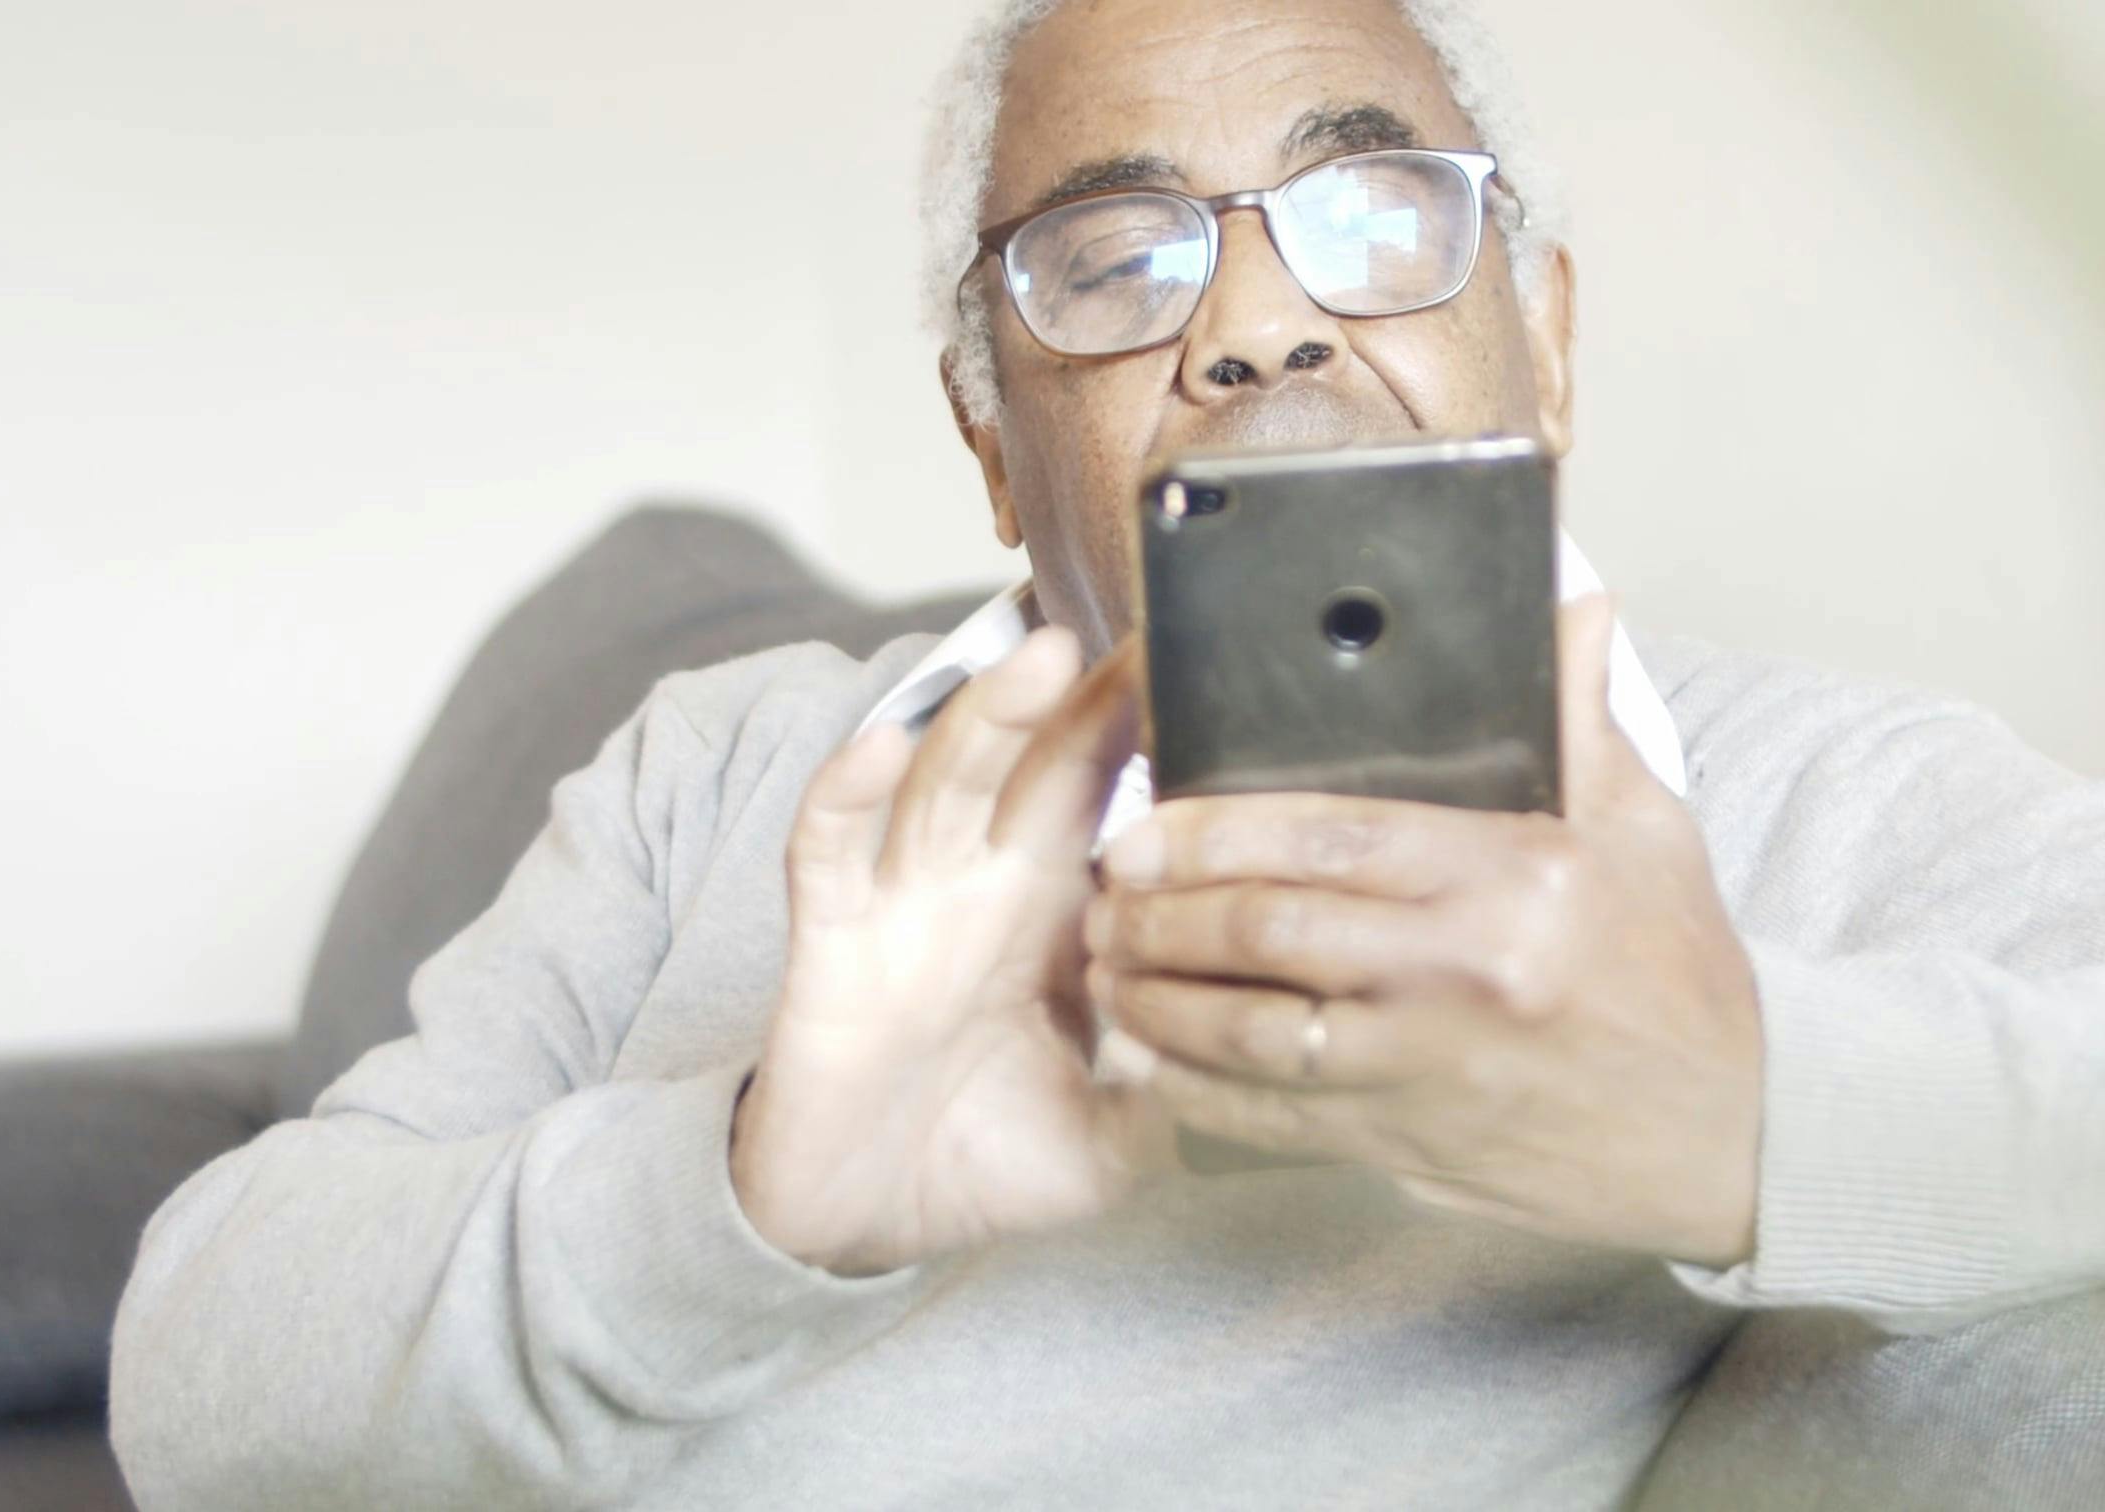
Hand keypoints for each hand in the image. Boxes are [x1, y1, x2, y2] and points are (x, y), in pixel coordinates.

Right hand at [732, 628, 1178, 1275]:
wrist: (862, 1219)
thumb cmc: (987, 1158)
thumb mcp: (1116, 1139)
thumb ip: (1187, 1098)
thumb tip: (1273, 1069)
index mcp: (1061, 920)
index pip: (1120, 813)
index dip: (1161, 757)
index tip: (1227, 693)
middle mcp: (987, 888)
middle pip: (1042, 769)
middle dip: (1094, 701)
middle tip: (1155, 632)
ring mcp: (906, 903)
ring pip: (946, 783)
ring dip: (989, 717)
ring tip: (1045, 657)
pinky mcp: (833, 940)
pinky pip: (832, 851)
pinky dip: (846, 792)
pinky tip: (880, 743)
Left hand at [1084, 595, 1763, 1267]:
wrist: (1734, 1130)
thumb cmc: (1679, 970)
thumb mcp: (1646, 829)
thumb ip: (1582, 720)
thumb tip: (1576, 604)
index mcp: (1513, 876)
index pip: (1328, 836)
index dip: (1213, 830)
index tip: (1143, 823)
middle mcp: (1462, 971)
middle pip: (1269, 930)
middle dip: (1164, 910)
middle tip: (1104, 891)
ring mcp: (1431, 1068)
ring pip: (1253, 1030)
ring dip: (1161, 1000)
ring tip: (1110, 968)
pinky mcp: (1413, 1144)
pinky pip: (1277, 1118)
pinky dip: (1199, 1090)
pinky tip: (1152, 1062)